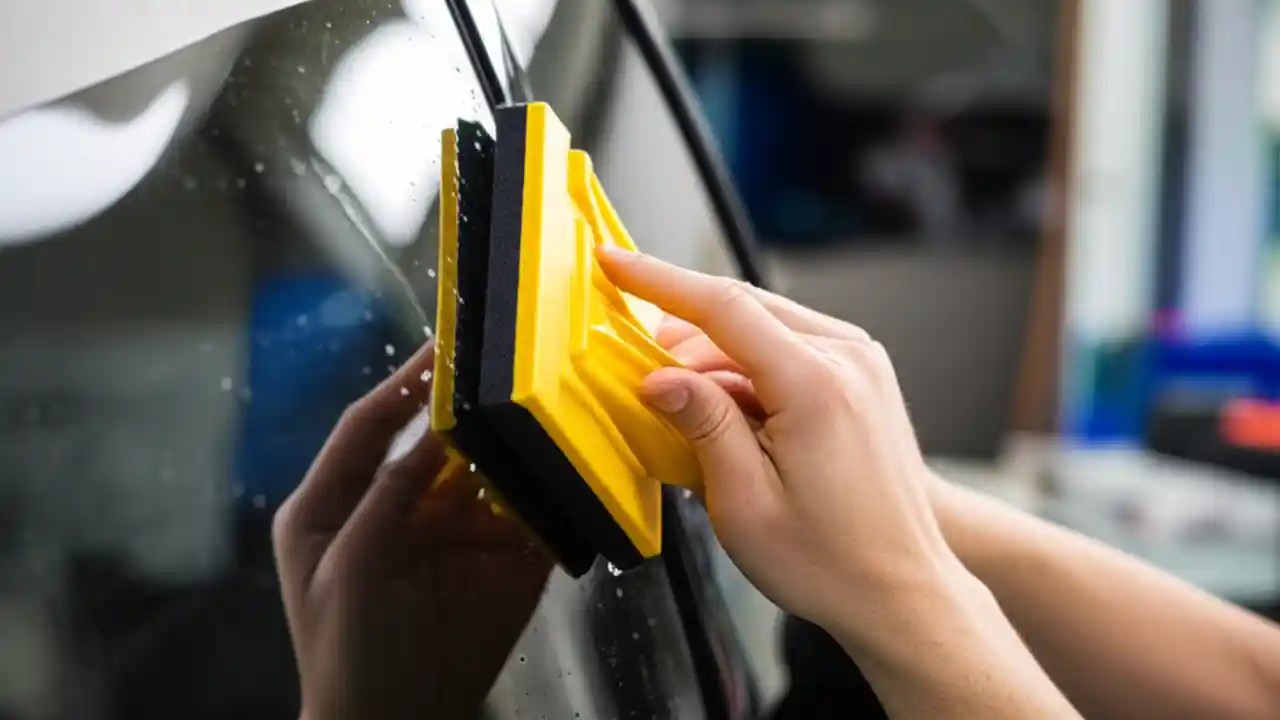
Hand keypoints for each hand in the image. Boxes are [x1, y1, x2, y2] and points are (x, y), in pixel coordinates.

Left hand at [272, 342, 552, 719]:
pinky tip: (566, 469)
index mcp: (336, 504)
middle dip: (470, 408)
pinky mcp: (498, 561)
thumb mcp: (350, 567)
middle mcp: (396, 508)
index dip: (403, 381)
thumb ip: (390, 493)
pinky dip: (548, 492)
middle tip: (509, 367)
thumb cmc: (346, 658)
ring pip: (488, 471)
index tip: (441, 343)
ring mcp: (449, 533)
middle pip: (435, 440)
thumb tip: (436, 429)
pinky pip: (528, 514)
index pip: (369, 423)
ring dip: (515, 446)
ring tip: (545, 413)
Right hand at [600, 247, 967, 646]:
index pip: (723, 306)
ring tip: (689, 412)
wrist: (902, 589)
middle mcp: (848, 360)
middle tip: (642, 375)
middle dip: (682, 333)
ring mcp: (861, 363)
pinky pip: (791, 346)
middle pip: (742, 312)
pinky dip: (749, 365)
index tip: (614, 263)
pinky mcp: (862, 375)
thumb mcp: (745, 504)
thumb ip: (702, 426)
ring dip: (716, 354)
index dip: (658, 280)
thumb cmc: (831, 561)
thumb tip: (658, 377)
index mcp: (816, 386)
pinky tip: (731, 411)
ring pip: (765, 326)